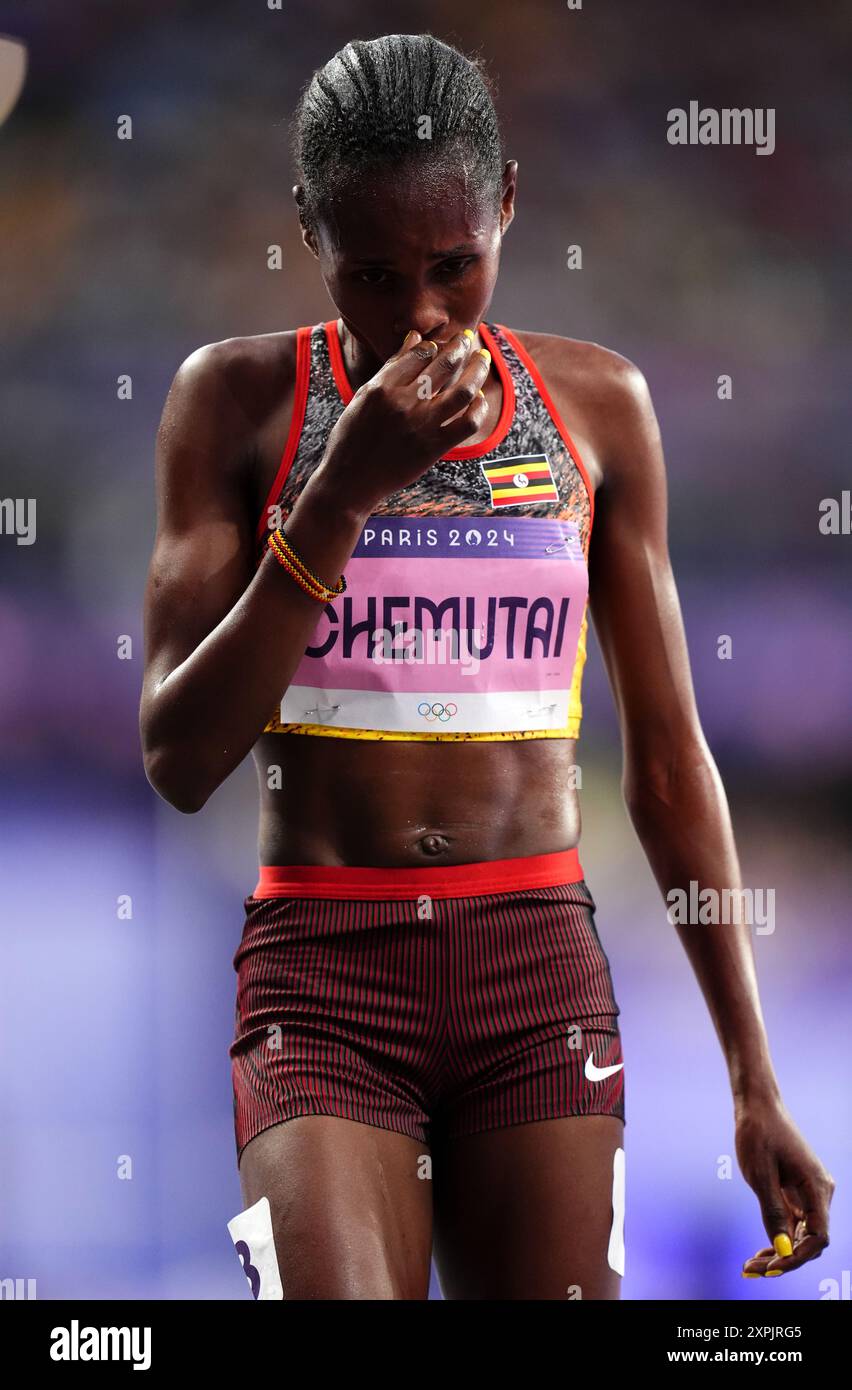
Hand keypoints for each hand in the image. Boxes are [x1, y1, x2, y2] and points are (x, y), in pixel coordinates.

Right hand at [316, 327, 491, 516]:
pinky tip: (479, 399)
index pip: (420, 353)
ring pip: (463, 390)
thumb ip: (391, 367)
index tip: (442, 343)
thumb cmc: (352, 437)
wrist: (350, 481)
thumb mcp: (363, 396)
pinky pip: (467, 423)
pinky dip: (479, 408)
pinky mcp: (434, 448)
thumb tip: (414, 337)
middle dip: (460, 347)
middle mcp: (404, 403)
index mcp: (383, 387)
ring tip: (483, 359)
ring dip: (477, 369)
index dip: (435, 344)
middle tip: (467, 339)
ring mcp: (422, 426)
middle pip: (444, 365)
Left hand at [735, 1094, 834, 1276]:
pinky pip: (792, 1224)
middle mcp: (819, 1193)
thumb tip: (782, 1251)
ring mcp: (808, 1193)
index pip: (818, 1236)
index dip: (797, 1257)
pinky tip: (760, 1252)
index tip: (771, 1267)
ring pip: (800, 1235)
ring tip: (752, 1266)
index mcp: (817, 1187)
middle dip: (785, 1259)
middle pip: (810, 1240)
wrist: (757, 1106)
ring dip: (779, 1253)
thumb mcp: (760, 1175)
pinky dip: (778, 1238)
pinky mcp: (796, 1192)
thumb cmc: (758, 1134)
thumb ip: (773, 1213)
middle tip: (753, 1270)